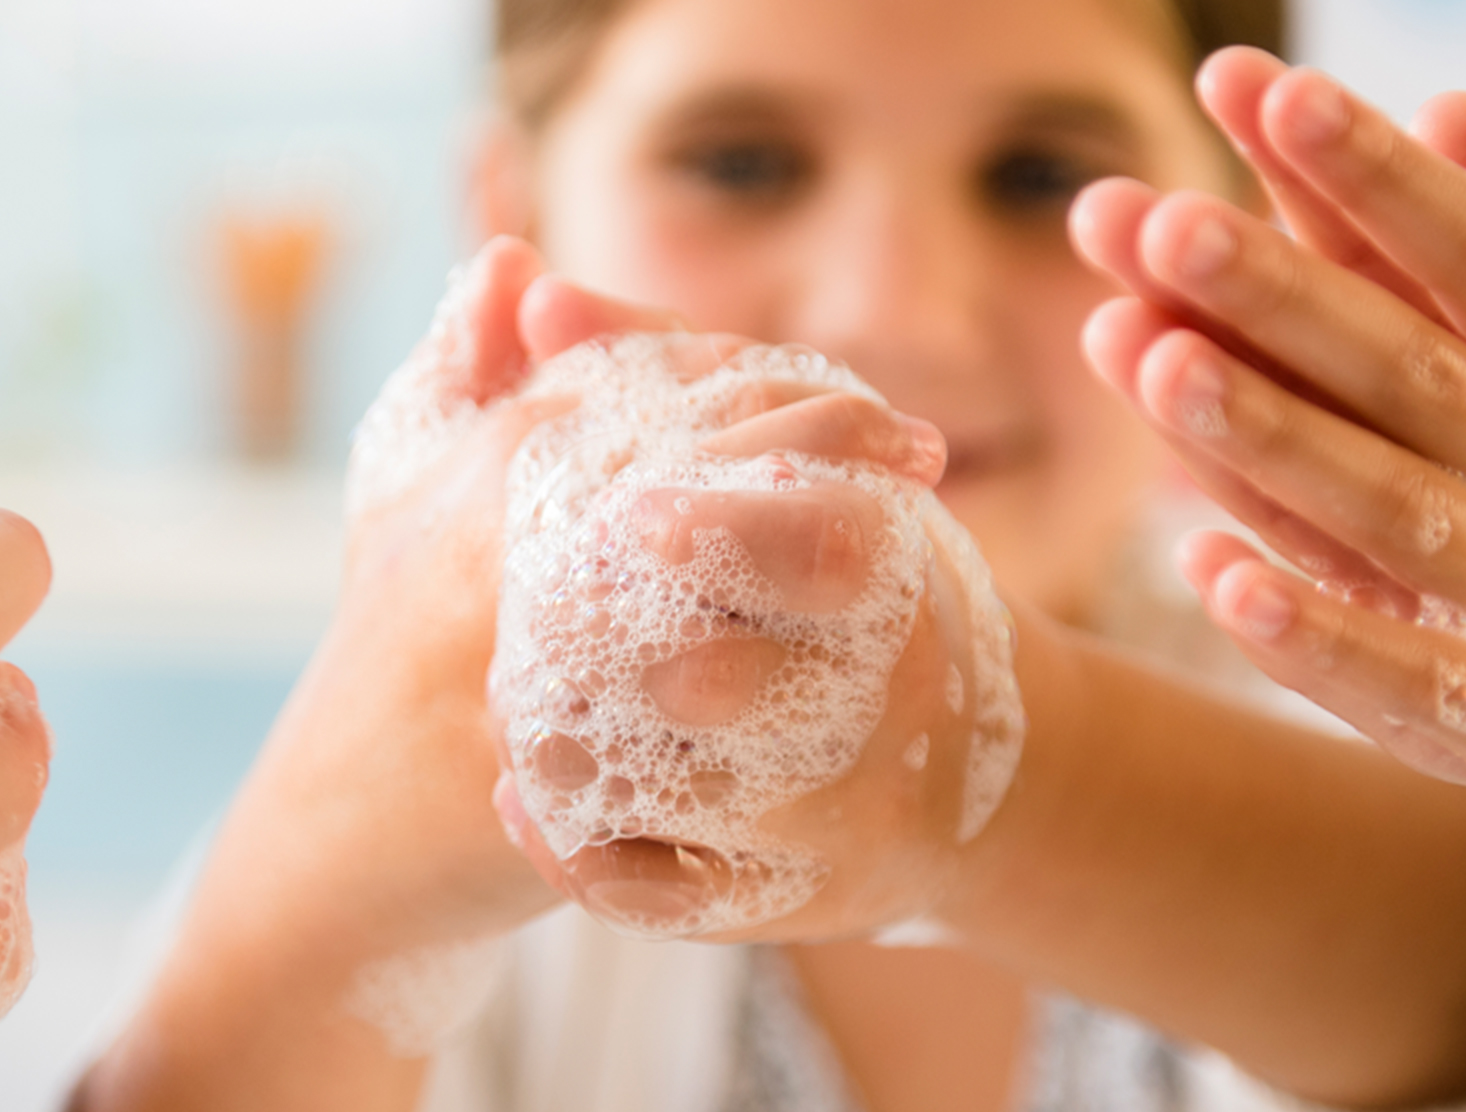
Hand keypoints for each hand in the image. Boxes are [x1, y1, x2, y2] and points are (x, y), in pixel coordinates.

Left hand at [469, 331, 1022, 942]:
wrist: (955, 763)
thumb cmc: (839, 570)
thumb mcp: (775, 452)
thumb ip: (650, 361)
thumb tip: (529, 290)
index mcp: (884, 564)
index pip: (824, 545)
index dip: (729, 527)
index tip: (629, 512)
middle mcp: (875, 692)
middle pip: (748, 682)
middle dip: (640, 657)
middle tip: (547, 623)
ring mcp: (835, 807)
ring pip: (698, 796)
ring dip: (592, 758)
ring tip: (510, 713)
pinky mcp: (792, 894)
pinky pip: (676, 892)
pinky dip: (587, 857)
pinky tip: (516, 803)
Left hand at [1067, 50, 1465, 860]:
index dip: (1385, 180)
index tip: (1284, 95)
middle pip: (1411, 375)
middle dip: (1284, 299)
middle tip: (1160, 220)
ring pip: (1392, 518)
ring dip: (1272, 446)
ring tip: (1154, 364)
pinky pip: (1412, 684)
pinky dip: (1319, 638)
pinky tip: (1213, 579)